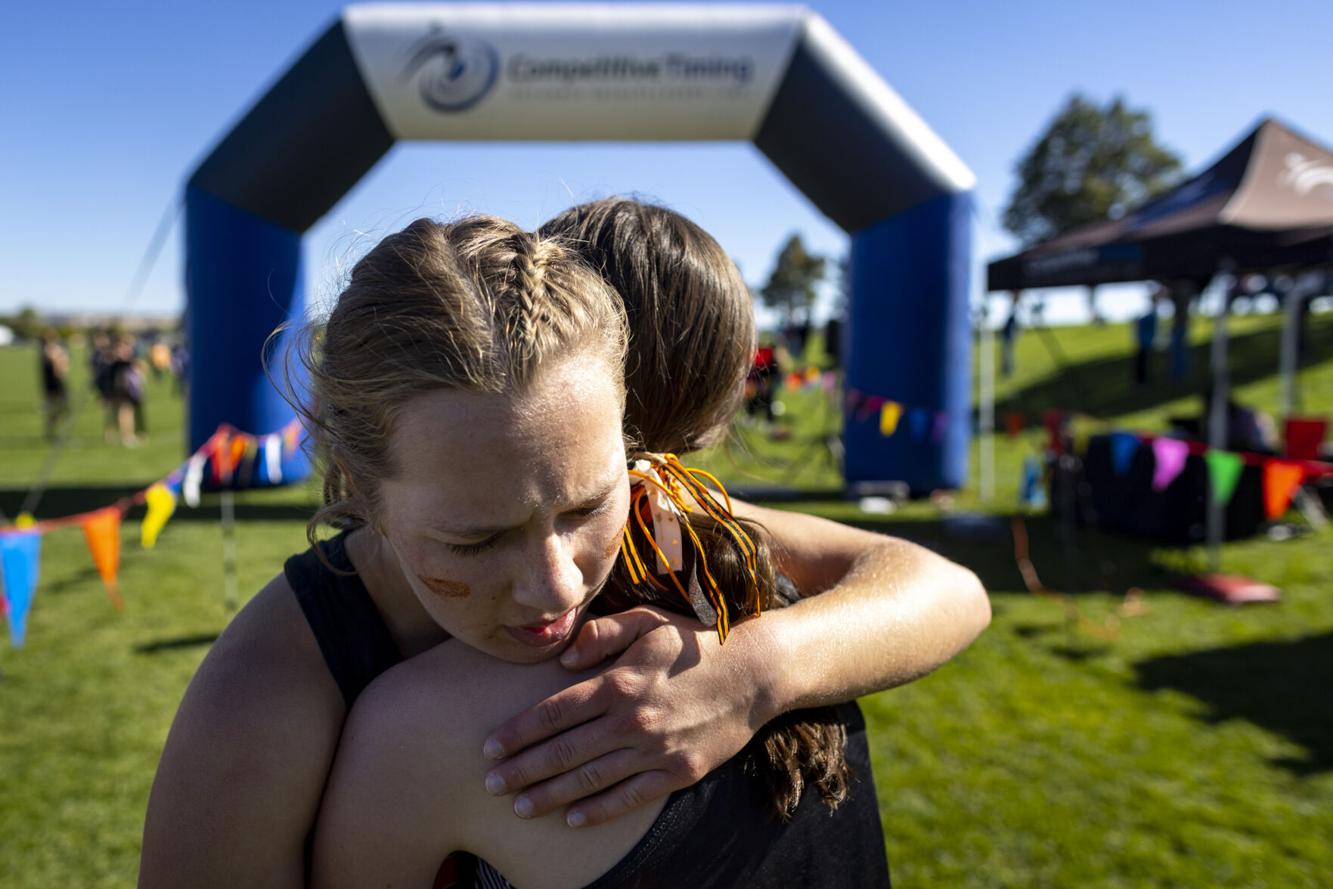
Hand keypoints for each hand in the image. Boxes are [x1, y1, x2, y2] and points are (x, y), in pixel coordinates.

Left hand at [480, 606, 780, 827]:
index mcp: (620, 681)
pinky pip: (630, 798)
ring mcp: (655, 750)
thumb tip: (563, 658)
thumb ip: (602, 634)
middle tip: (489, 785)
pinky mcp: (678, 772)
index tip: (488, 748)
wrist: (755, 672)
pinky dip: (598, 811)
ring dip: (549, 796)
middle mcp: (633, 719)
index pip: (554, 712)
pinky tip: (571, 819)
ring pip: (590, 780)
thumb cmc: (695, 642)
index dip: (517, 733)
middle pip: (564, 751)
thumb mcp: (648, 620)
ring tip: (518, 807)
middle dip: (522, 770)